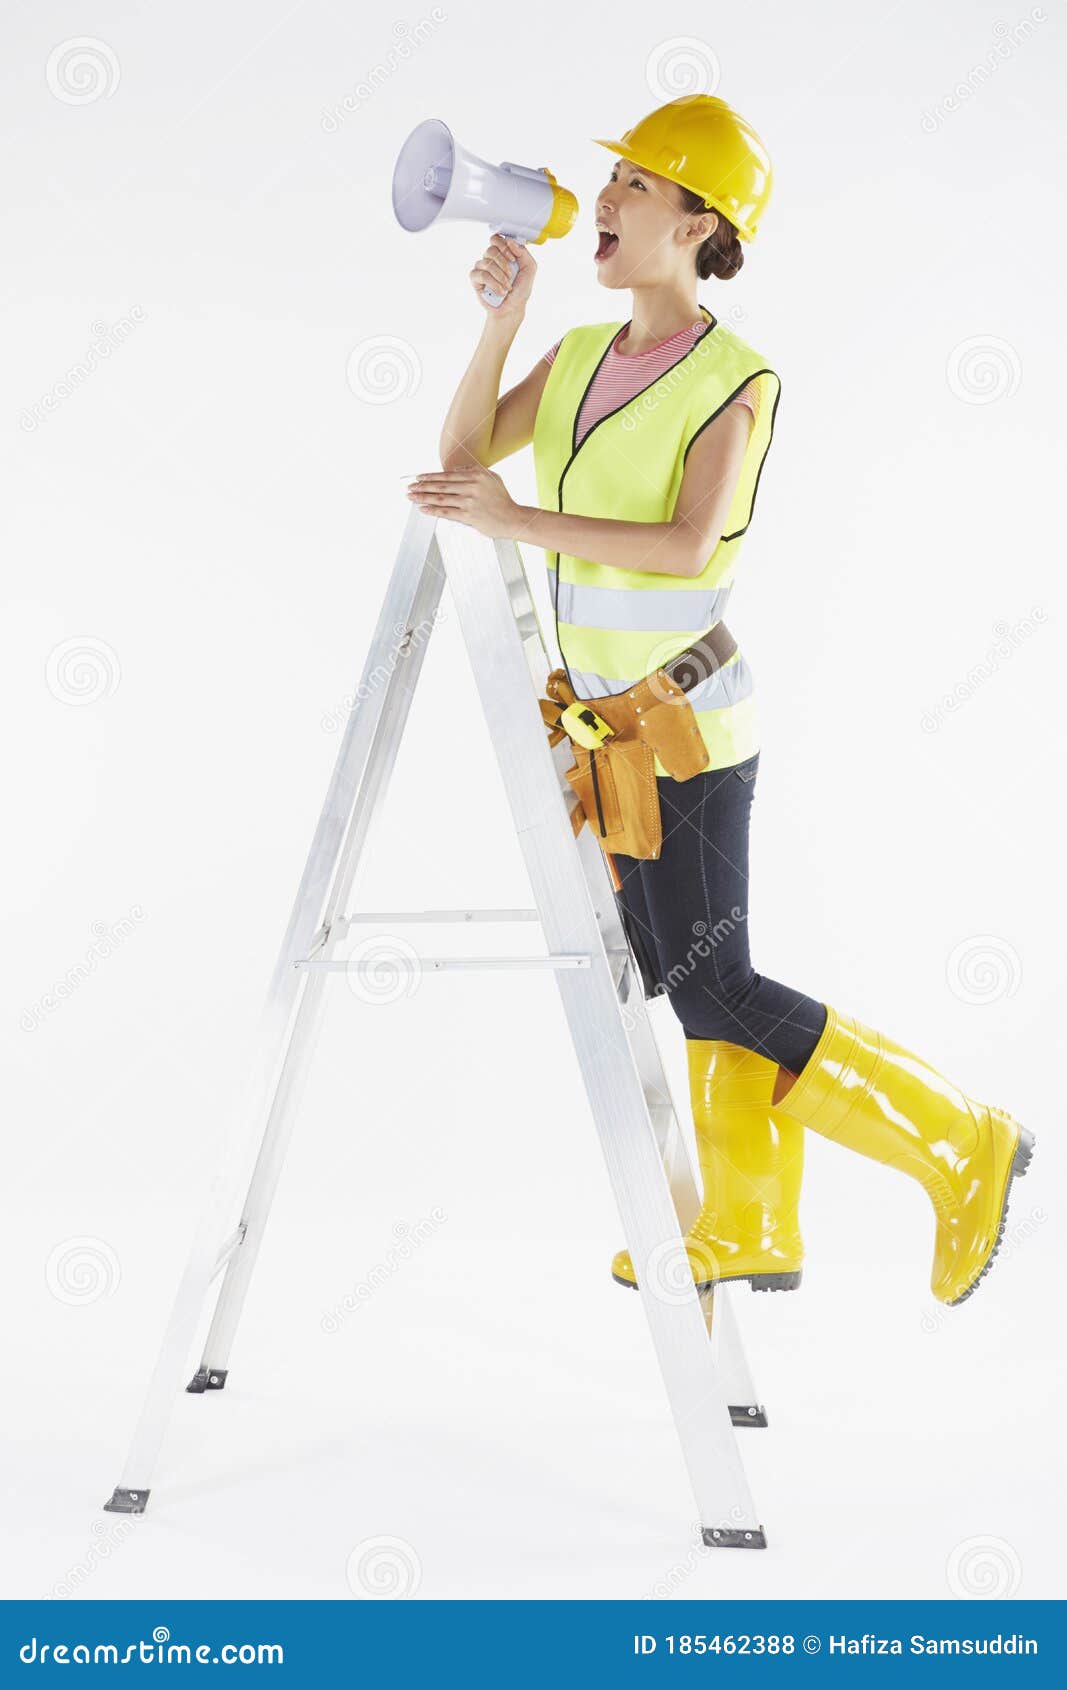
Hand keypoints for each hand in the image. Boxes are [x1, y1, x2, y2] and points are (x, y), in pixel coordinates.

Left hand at [405, 464, 524, 537]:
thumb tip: (454, 471)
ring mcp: (469, 502)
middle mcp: (471, 486)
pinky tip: (422, 508)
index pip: (447, 475)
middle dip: (422, 486)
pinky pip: (446, 512)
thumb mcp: (492, 478)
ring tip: (411, 497)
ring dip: (423, 497)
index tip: (418, 477)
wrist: (512, 519)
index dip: (430, 476)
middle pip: (440, 485)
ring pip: (440, 498)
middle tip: (410, 487)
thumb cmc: (502, 499)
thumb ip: (474, 471)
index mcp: (476, 475)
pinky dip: (432, 510)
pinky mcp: (468, 516)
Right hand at [470, 234, 536, 319]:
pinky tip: (499, 291)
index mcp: (503, 254)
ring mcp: (482, 268)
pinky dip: (493, 283)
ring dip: (500, 277)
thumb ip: (523, 252)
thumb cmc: (520, 290)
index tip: (512, 259)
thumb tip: (510, 241)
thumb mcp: (530, 269)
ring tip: (507, 287)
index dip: (504, 246)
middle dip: (503, 264)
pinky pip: (481, 274)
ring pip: (487, 262)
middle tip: (510, 276)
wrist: (513, 308)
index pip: (496, 239)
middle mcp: (491, 259)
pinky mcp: (476, 279)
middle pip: (491, 249)